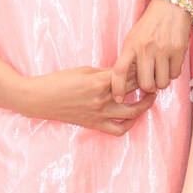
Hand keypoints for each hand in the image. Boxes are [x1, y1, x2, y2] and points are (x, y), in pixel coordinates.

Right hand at [22, 66, 154, 135]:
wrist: (40, 99)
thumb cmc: (59, 80)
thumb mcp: (84, 70)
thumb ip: (105, 72)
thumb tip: (123, 71)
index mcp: (99, 82)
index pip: (128, 74)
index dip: (139, 68)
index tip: (146, 63)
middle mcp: (102, 99)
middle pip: (132, 90)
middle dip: (145, 82)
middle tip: (152, 77)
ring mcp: (99, 114)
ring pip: (132, 112)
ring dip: (144, 104)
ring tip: (151, 96)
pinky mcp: (94, 124)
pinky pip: (118, 129)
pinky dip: (129, 124)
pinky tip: (133, 116)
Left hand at [110, 0, 192, 101]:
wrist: (173, 4)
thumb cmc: (151, 23)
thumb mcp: (134, 36)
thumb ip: (130, 56)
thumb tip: (128, 82)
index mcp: (130, 44)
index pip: (119, 71)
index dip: (117, 88)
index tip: (118, 99)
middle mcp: (145, 48)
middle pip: (145, 84)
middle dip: (148, 87)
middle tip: (150, 80)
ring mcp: (162, 49)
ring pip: (161, 83)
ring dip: (162, 81)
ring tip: (161, 69)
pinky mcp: (178, 49)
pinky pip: (175, 74)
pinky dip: (173, 72)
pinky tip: (171, 61)